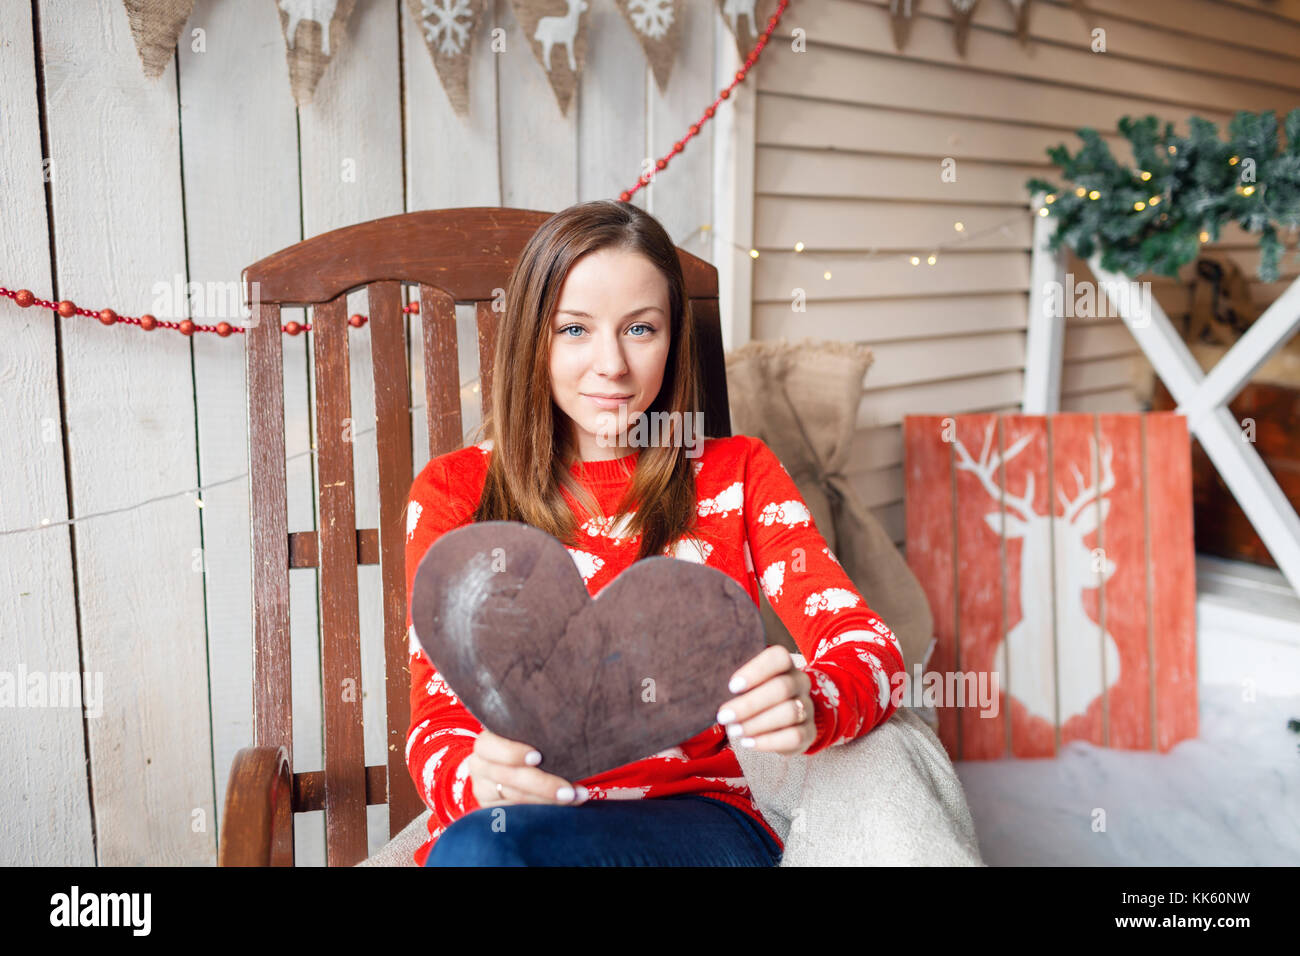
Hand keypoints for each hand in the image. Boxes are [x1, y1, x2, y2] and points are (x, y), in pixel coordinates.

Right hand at [468, 729, 589, 807]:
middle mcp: (479, 766)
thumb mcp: (526, 733)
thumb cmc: (528, 742)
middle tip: (568, 790)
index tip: (538, 757)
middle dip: (542, 785)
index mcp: (486, 743)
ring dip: (547, 800)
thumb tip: (570, 719)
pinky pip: (515, 814)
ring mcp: (483, 790)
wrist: (514, 765)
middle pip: (508, 777)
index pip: (490, 746)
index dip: (512, 752)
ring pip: (514, 798)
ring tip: (574, 797)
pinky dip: (541, 812)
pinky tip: (563, 809)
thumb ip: (537, 729)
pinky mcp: (490, 809)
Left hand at [716, 645, 815, 755]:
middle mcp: (800, 682)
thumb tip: (703, 685)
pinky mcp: (809, 732)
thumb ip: (732, 683)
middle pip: (782, 688)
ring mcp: (807, 707)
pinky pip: (794, 736)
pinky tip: (749, 742)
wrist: (784, 720)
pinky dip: (768, 741)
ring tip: (734, 731)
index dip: (756, 670)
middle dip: (749, 704)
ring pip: (789, 712)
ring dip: (757, 723)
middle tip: (724, 716)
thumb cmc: (754, 695)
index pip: (778, 657)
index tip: (731, 686)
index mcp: (785, 664)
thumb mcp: (744, 684)